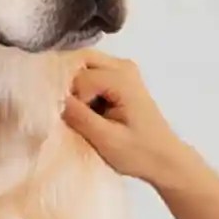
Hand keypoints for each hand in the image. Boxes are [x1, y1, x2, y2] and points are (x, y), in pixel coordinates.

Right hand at [62, 49, 178, 181]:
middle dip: (68, 83)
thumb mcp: (106, 140)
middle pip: (80, 60)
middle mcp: (123, 66)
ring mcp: (123, 70)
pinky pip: (92, 73)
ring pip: (84, 65)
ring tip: (77, 113)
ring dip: (74, 87)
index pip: (79, 78)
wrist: (165, 159)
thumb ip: (79, 117)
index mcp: (122, 79)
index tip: (76, 121)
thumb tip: (53, 99)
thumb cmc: (139, 153)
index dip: (71, 99)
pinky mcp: (120, 79)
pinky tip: (87, 110)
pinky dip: (83, 89)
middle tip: (68, 111)